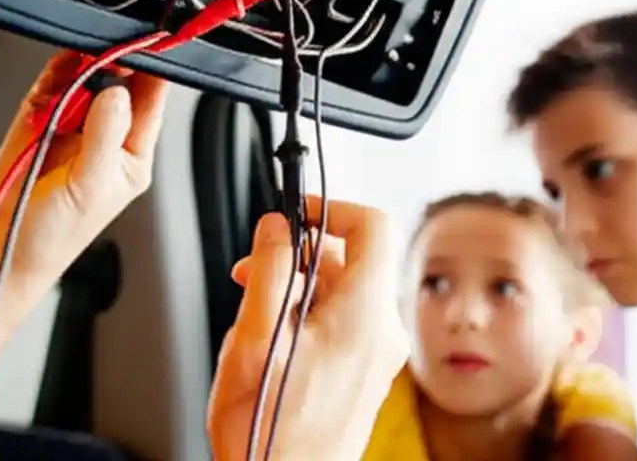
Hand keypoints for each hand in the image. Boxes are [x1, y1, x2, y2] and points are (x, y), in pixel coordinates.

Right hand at [0, 51, 167, 295]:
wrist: (2, 243)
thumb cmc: (55, 233)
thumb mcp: (88, 187)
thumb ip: (103, 137)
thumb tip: (117, 94)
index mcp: (132, 154)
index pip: (152, 100)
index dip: (152, 70)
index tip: (144, 46)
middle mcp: (107, 133)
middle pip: (121, 80)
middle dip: (113, 61)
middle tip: (104, 54)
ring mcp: (74, 120)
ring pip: (86, 74)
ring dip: (82, 64)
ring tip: (76, 69)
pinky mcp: (41, 113)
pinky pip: (52, 81)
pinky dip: (53, 72)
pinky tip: (55, 77)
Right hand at [208, 197, 409, 460]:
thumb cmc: (270, 429)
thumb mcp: (255, 337)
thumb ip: (269, 269)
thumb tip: (277, 226)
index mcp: (363, 315)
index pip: (372, 225)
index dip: (330, 207)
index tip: (294, 212)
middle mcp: (381, 331)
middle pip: (354, 257)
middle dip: (302, 251)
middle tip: (257, 264)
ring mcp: (377, 353)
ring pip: (345, 288)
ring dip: (301, 281)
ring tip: (256, 305)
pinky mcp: (365, 370)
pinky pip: (345, 318)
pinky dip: (311, 309)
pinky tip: (274, 333)